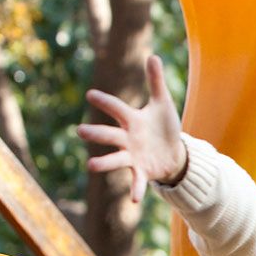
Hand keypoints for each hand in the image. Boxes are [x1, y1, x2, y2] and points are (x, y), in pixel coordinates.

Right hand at [77, 55, 186, 202]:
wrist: (174, 153)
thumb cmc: (164, 126)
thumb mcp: (163, 104)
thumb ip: (156, 82)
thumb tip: (152, 56)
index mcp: (132, 120)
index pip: (117, 108)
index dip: (105, 102)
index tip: (90, 94)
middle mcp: (127, 138)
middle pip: (109, 135)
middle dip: (97, 133)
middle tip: (81, 132)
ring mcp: (132, 156)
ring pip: (115, 159)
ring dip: (104, 163)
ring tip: (90, 166)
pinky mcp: (142, 171)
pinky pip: (137, 181)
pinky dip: (136, 190)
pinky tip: (135, 200)